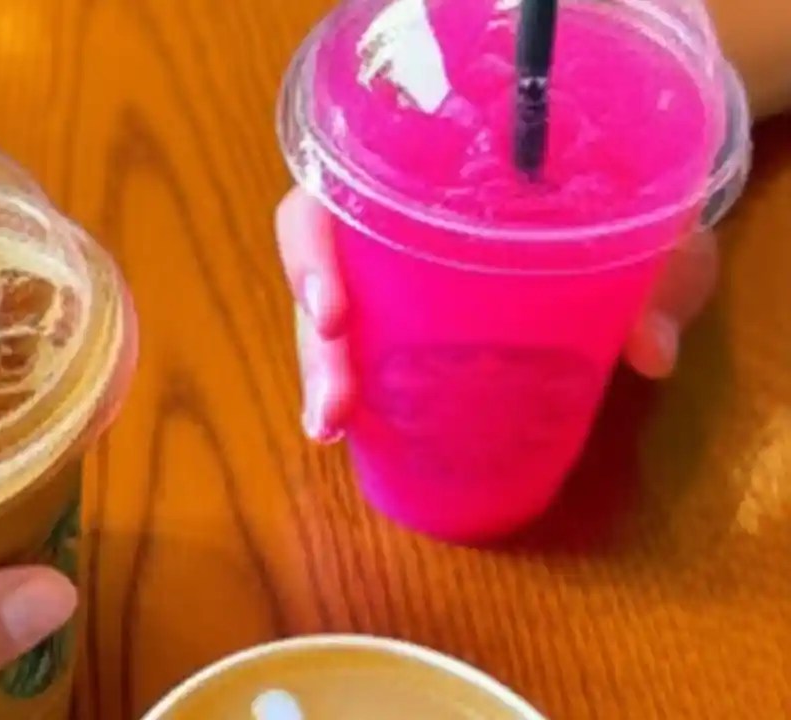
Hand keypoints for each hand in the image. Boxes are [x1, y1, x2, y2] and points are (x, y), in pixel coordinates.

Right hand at [276, 188, 718, 442]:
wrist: (632, 194)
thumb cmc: (631, 186)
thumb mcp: (653, 219)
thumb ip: (660, 269)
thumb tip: (647, 350)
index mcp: (431, 158)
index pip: (338, 185)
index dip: (314, 246)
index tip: (332, 308)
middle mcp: (394, 205)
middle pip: (321, 264)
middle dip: (316, 338)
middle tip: (337, 401)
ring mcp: (395, 264)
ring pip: (329, 311)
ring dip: (322, 372)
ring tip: (330, 427)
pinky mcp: (405, 311)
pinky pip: (360, 341)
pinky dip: (349, 384)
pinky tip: (343, 431)